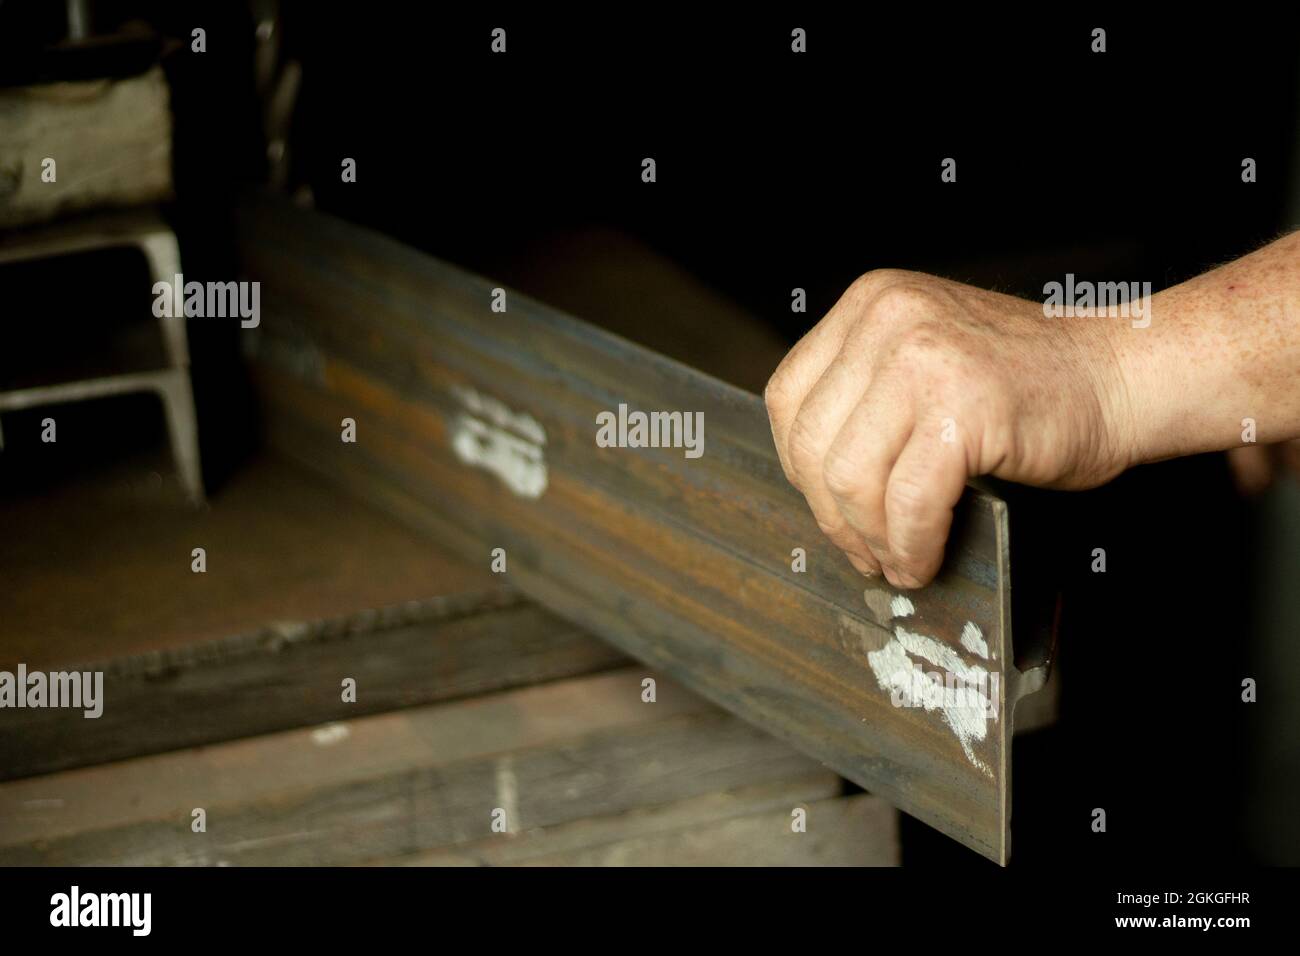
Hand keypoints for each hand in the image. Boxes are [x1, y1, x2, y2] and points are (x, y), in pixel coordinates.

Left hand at [764, 269, 1136, 587]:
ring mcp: (923, 358)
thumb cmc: (1030, 383)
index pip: (789, 397)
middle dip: (831, 515)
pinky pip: (907, 501)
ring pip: (849, 477)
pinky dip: (909, 545)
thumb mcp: (926, 359)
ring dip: (869, 537)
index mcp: (870, 303)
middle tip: (861, 551)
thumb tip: (816, 484)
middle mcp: (888, 318)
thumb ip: (867, 395)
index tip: (829, 507)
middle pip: (811, 442)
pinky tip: (922, 559)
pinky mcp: (961, 408)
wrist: (1123, 376)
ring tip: (895, 559)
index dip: (799, 468)